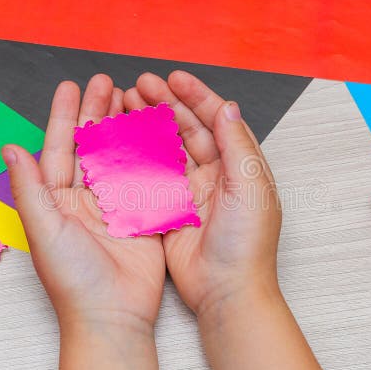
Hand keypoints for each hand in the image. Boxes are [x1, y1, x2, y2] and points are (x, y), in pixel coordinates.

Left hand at [2, 74, 165, 334]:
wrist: (112, 317)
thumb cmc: (72, 280)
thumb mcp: (45, 228)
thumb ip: (29, 187)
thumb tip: (8, 147)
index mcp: (57, 200)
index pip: (59, 148)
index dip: (65, 116)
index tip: (71, 86)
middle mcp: (85, 200)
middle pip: (91, 146)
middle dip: (96, 113)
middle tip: (105, 82)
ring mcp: (116, 207)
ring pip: (120, 156)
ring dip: (124, 126)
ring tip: (131, 97)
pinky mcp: (143, 217)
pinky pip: (146, 178)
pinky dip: (152, 153)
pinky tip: (156, 130)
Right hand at [122, 71, 281, 321]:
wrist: (228, 291)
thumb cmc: (247, 244)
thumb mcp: (249, 187)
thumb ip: (237, 144)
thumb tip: (228, 106)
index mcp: (240, 166)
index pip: (217, 120)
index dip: (196, 96)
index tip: (174, 78)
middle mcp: (217, 175)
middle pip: (189, 129)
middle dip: (166, 104)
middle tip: (141, 85)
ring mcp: (192, 192)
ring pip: (168, 148)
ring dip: (150, 125)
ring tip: (128, 103)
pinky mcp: (171, 210)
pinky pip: (152, 175)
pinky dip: (138, 155)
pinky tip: (121, 138)